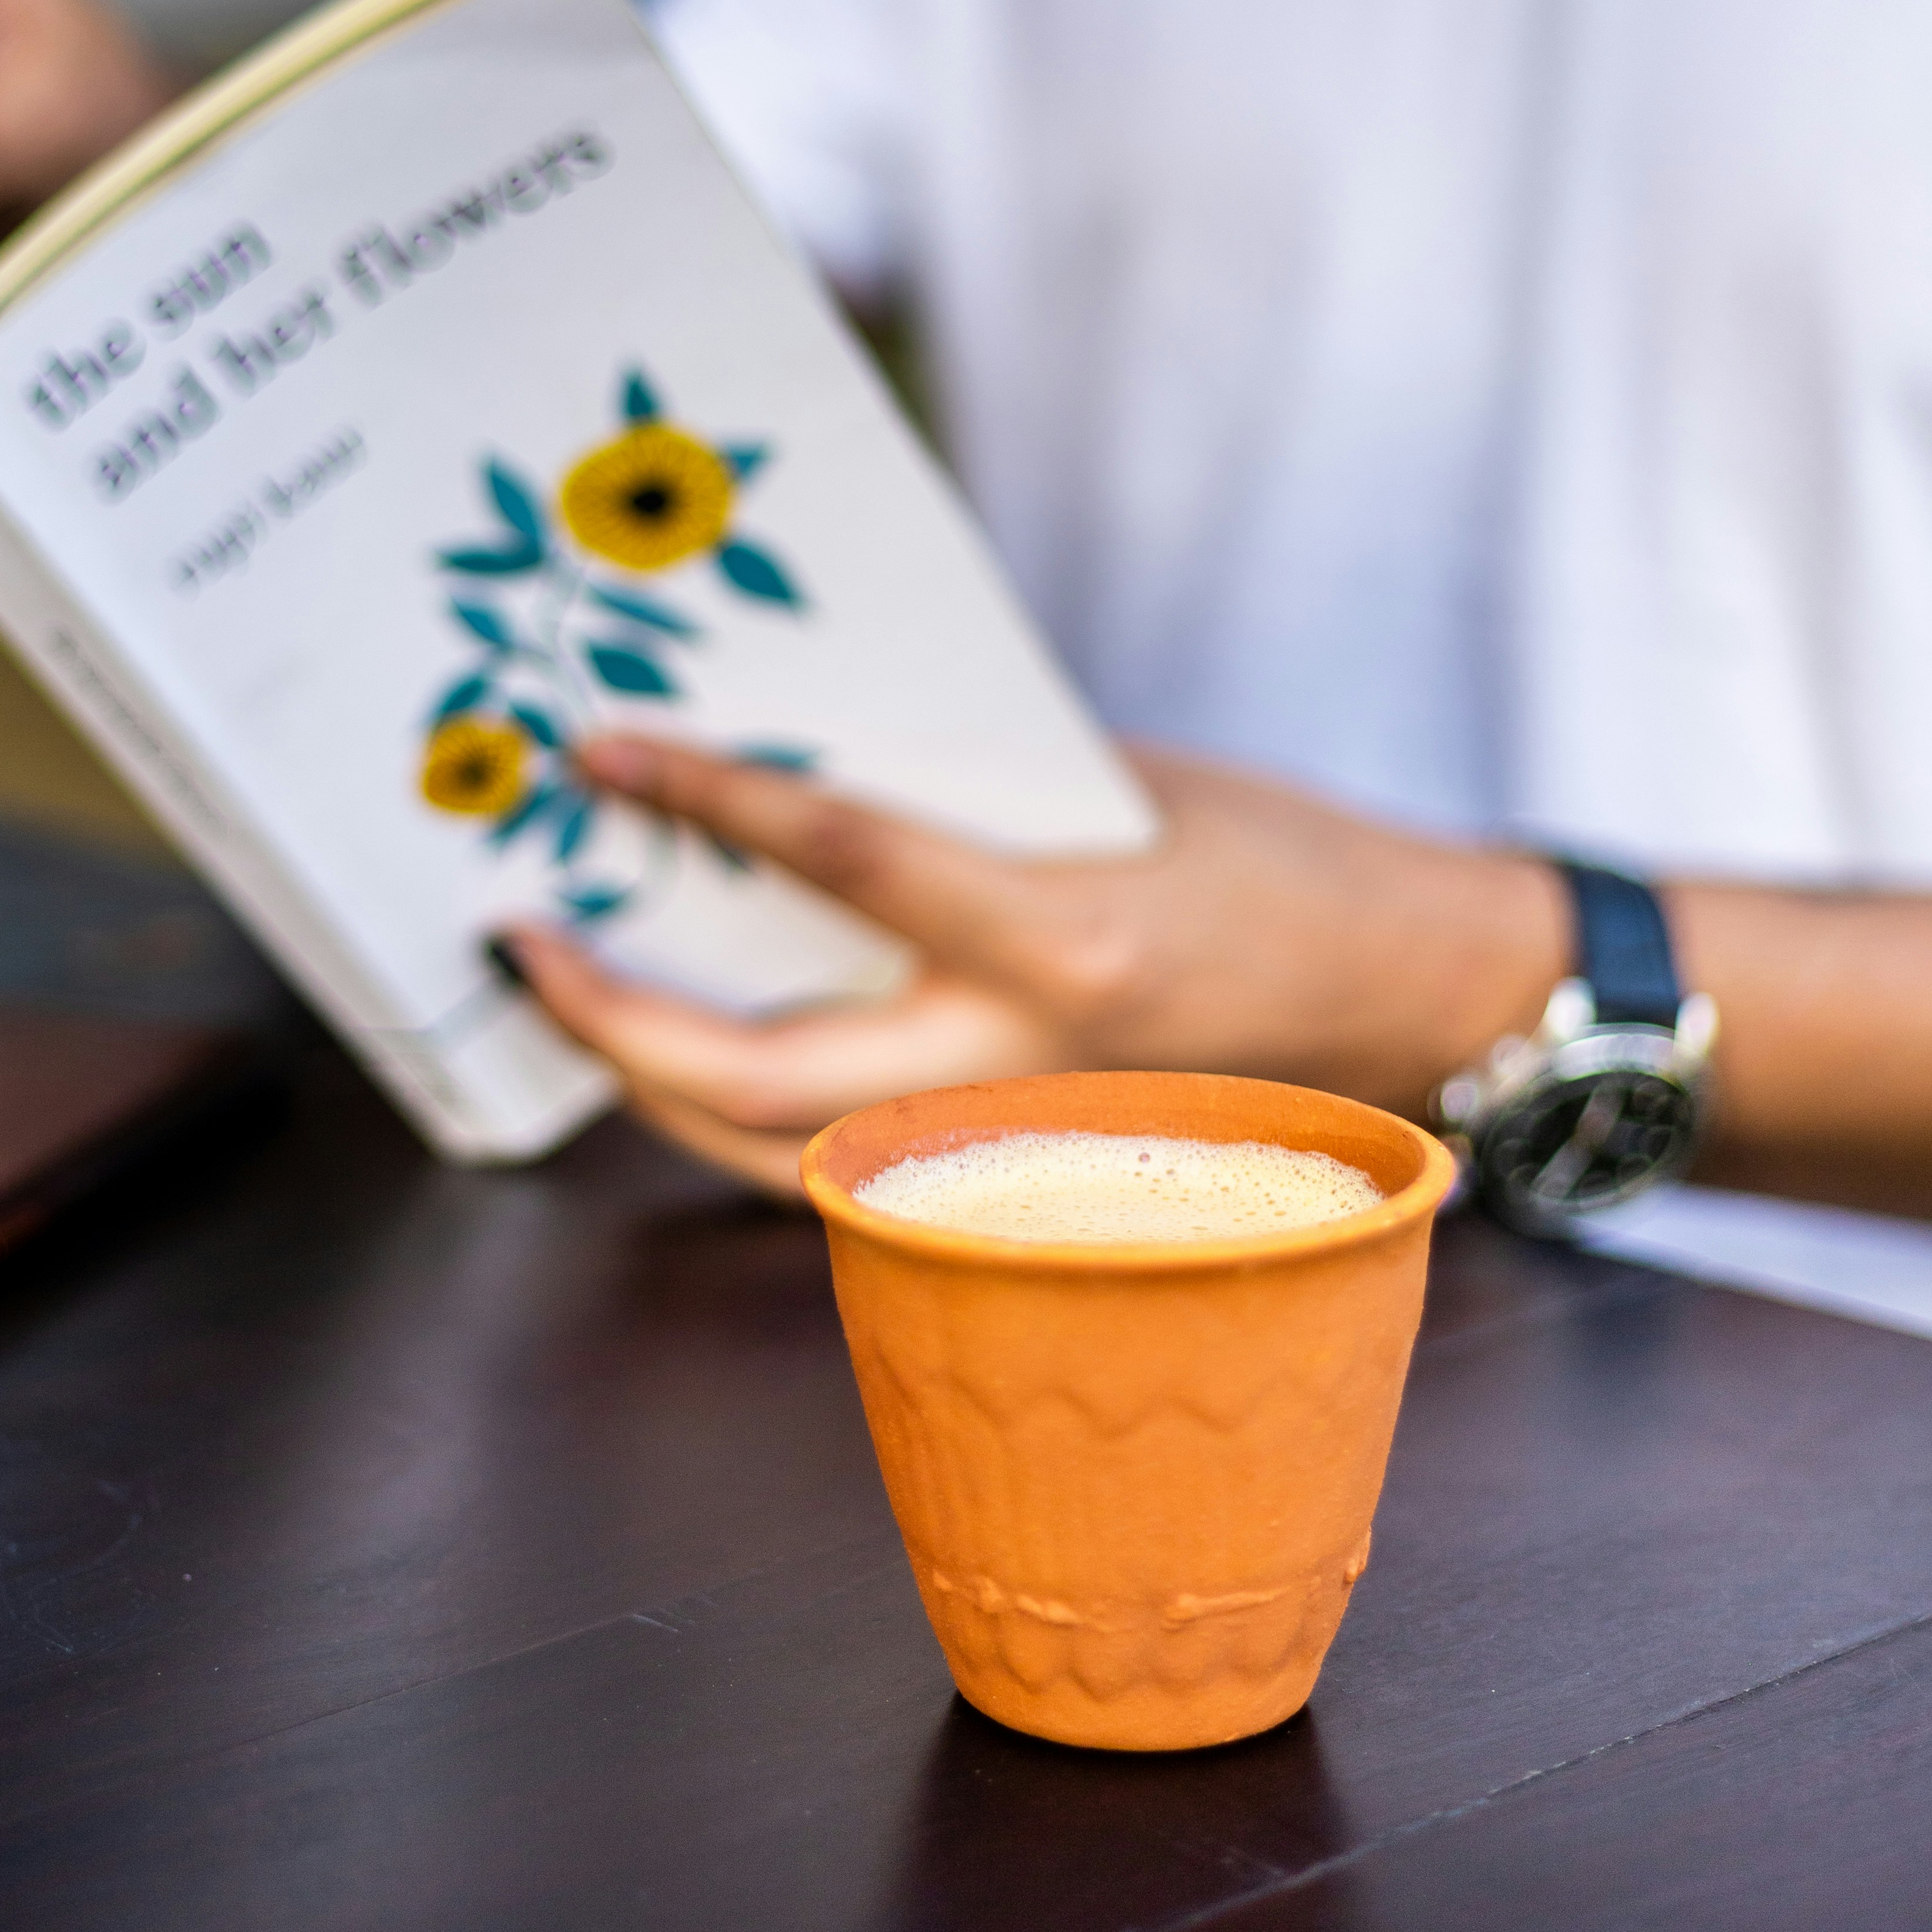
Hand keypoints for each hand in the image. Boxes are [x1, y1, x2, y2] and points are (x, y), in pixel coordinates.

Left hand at [500, 735, 1564, 1197]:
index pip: (838, 857)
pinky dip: (747, 1123)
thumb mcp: (1111, 780)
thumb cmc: (1269, 855)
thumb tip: (786, 769)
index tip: (605, 754)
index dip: (706, 796)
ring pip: (774, 1156)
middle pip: (754, 1078)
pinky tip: (688, 1058)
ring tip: (576, 1003)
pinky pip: (841, 1166)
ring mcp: (1012, 1142)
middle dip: (614, 1020)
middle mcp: (1019, 1064)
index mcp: (1056, 937)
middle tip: (526, 942)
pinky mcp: (1012, 1177)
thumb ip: (957, 790)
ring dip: (653, 1089)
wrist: (1405, 989)